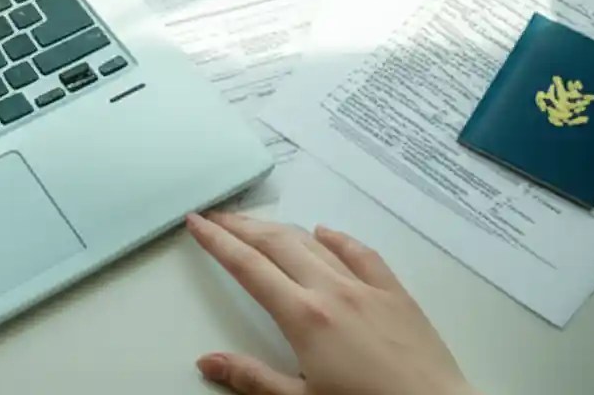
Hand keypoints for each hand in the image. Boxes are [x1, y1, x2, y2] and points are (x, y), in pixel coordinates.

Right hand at [185, 212, 475, 394]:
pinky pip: (361, 253)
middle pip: (275, 244)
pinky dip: (337, 238)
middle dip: (241, 226)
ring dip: (280, 229)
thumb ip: (252, 378)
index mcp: (303, 317)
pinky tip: (324, 232)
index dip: (217, 241)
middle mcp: (331, 290)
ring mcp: (366, 288)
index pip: (247, 267)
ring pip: (313, 243)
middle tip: (216, 216)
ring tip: (257, 224)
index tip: (197, 223)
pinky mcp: (396, 294)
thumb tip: (207, 361)